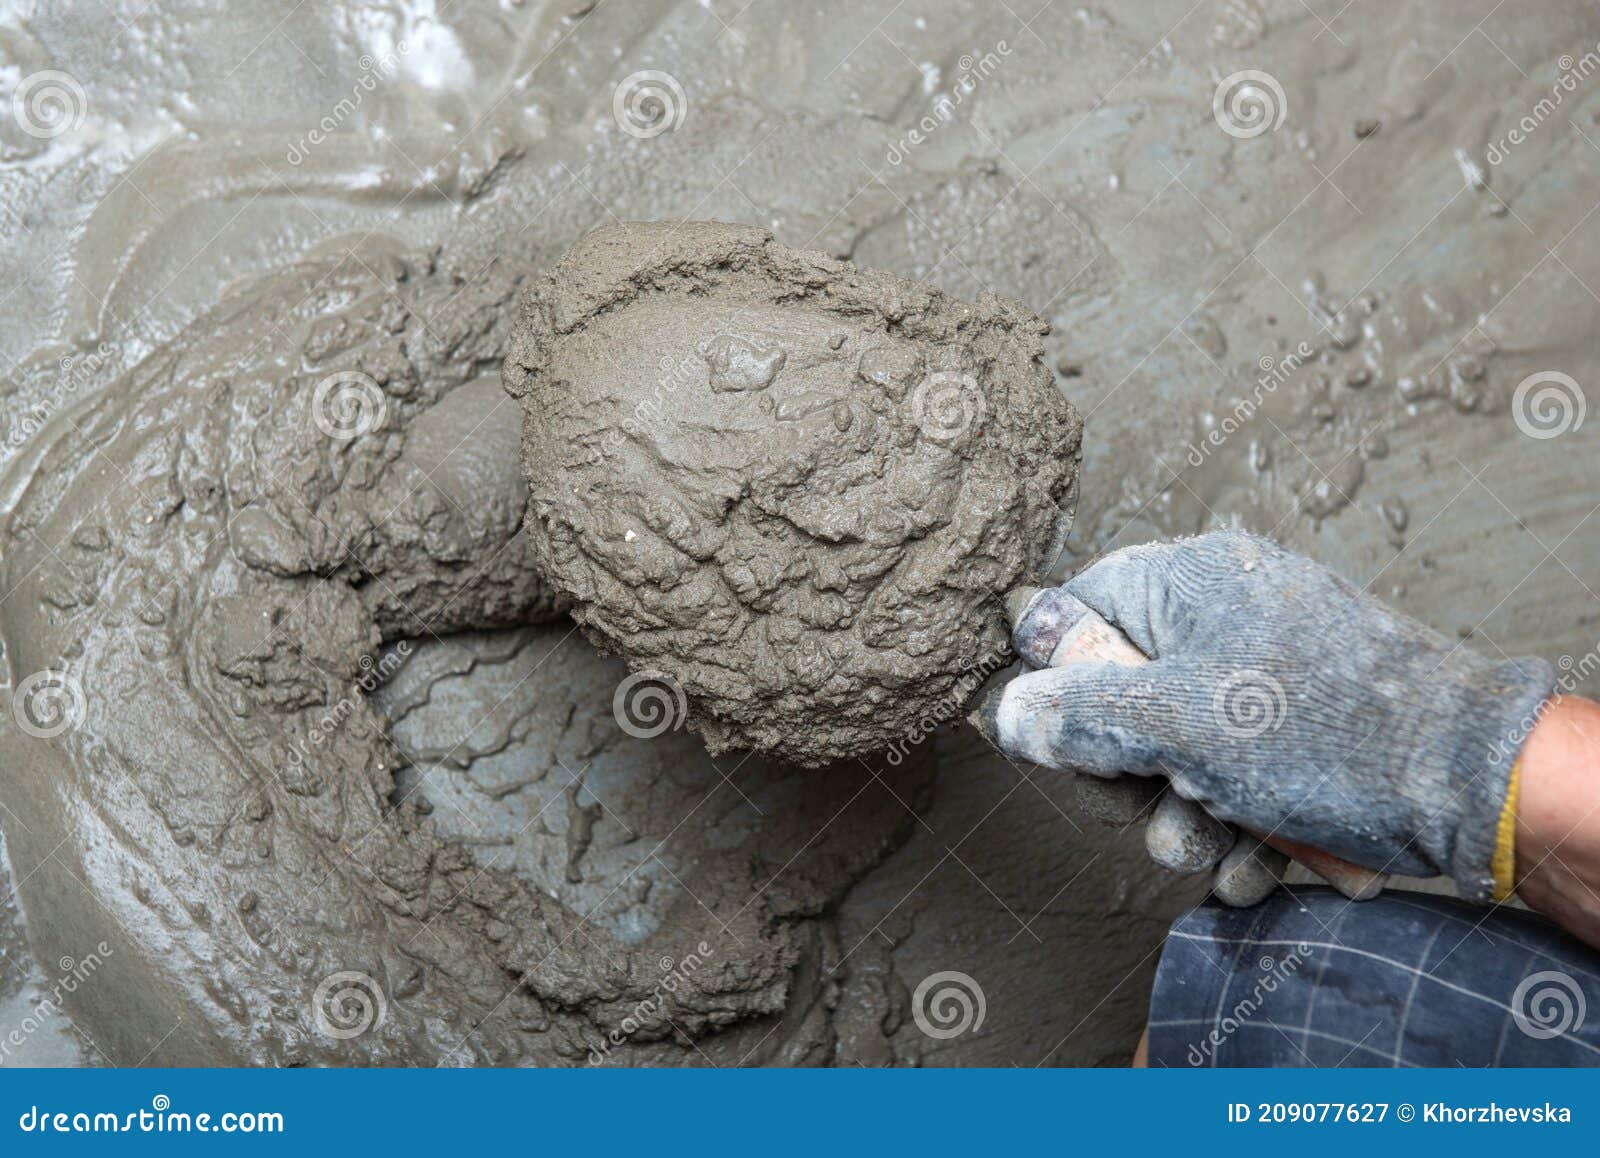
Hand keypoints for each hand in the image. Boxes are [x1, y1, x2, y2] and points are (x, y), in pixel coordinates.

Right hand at [980, 531, 1554, 899]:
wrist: (1470, 784)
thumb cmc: (1329, 731)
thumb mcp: (1178, 720)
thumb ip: (1078, 714)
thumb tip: (1009, 714)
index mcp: (1185, 581)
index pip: (1074, 614)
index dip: (1063, 688)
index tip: (1084, 745)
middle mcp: (1218, 619)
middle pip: (1115, 701)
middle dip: (1135, 780)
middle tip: (1169, 804)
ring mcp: (1258, 679)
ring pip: (1170, 757)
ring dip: (1188, 821)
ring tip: (1232, 842)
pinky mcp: (1291, 735)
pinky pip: (1228, 781)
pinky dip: (1240, 828)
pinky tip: (1268, 857)